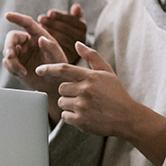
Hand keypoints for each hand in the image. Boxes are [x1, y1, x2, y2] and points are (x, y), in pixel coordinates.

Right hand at [2, 12, 69, 96]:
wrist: (53, 84)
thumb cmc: (59, 69)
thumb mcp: (58, 58)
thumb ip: (51, 48)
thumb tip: (42, 39)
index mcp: (38, 35)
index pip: (27, 23)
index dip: (17, 18)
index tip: (8, 15)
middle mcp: (27, 41)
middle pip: (12, 37)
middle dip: (9, 46)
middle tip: (10, 56)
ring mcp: (20, 52)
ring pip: (7, 52)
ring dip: (12, 62)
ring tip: (23, 72)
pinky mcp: (15, 63)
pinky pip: (7, 63)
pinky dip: (12, 68)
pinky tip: (23, 73)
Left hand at [38, 4, 86, 62]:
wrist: (67, 55)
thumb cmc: (67, 34)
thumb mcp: (72, 23)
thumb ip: (74, 15)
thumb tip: (76, 6)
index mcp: (82, 27)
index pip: (71, 19)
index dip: (59, 16)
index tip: (49, 12)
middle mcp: (82, 39)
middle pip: (66, 29)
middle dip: (52, 22)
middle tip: (40, 18)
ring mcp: (76, 49)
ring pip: (62, 38)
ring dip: (50, 31)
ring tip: (39, 26)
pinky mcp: (68, 58)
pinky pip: (58, 49)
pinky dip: (49, 42)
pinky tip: (40, 37)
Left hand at [40, 42, 165, 165]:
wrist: (127, 118)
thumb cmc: (116, 93)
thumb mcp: (107, 72)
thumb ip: (91, 56)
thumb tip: (77, 44)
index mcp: (90, 77)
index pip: (63, 69)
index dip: (48, 68)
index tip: (38, 70)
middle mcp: (85, 90)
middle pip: (61, 88)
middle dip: (67, 92)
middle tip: (82, 95)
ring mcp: (83, 106)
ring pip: (62, 102)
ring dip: (69, 104)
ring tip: (86, 106)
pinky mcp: (81, 121)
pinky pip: (65, 116)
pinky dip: (71, 117)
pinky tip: (85, 115)